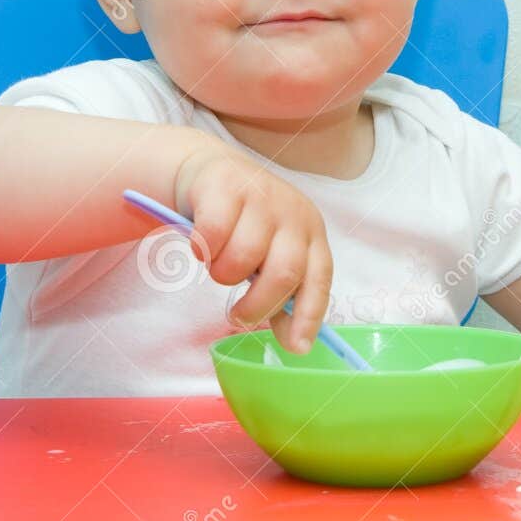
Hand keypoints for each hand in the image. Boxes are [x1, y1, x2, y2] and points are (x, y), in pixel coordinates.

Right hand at [172, 139, 332, 353]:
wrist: (213, 172)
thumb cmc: (247, 225)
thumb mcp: (272, 256)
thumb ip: (283, 297)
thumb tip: (295, 344)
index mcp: (312, 234)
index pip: (319, 279)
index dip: (309, 316)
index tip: (296, 348)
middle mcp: (293, 213)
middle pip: (284, 273)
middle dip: (257, 305)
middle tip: (238, 315)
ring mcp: (261, 196)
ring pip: (243, 257)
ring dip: (223, 274)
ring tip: (218, 266)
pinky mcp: (226, 185)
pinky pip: (211, 236)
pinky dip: (201, 250)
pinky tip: (201, 245)